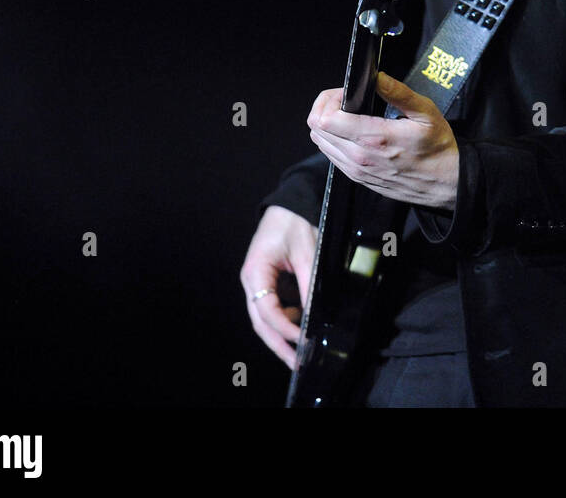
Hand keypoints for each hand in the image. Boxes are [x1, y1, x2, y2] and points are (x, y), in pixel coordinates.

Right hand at [239, 205, 316, 368]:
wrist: (291, 202)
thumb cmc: (296, 222)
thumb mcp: (308, 254)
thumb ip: (309, 286)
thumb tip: (314, 317)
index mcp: (255, 272)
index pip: (266, 310)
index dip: (285, 329)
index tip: (303, 340)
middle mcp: (251, 281)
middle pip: (260, 321)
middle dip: (279, 344)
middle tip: (297, 364)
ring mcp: (256, 282)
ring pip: (264, 318)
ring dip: (281, 335)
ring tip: (300, 352)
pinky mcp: (266, 282)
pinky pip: (272, 308)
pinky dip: (285, 320)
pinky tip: (300, 327)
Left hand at [307, 72, 459, 209]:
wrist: (445, 183)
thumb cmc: (438, 147)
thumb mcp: (426, 113)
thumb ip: (399, 93)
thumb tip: (377, 77)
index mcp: (374, 138)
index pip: (326, 119)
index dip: (330, 99)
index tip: (346, 92)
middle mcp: (360, 157)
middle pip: (317, 129)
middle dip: (325, 107)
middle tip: (345, 99)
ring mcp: (357, 170)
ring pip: (320, 142)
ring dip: (327, 123)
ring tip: (348, 113)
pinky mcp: (357, 178)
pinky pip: (331, 155)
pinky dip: (333, 139)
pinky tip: (352, 131)